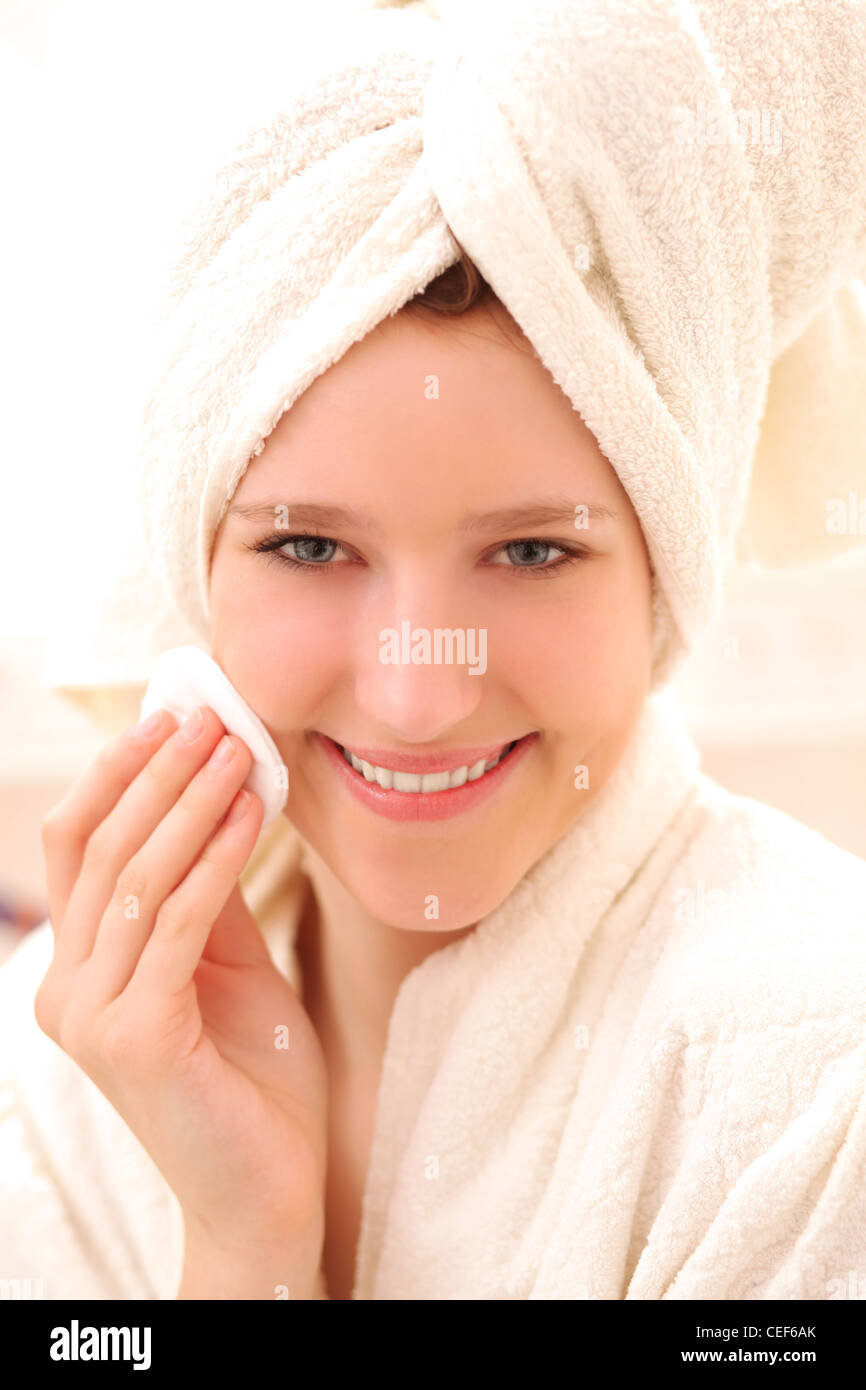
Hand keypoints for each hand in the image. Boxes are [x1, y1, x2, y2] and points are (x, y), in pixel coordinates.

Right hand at [34, 704, 327, 1265]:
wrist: (270, 1189)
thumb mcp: (228, 963)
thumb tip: (219, 794)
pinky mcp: (135, 1040)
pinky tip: (251, 815)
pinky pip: (176, 925)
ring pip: (135, 878)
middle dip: (156, 775)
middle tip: (207, 718)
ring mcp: (92, 1019)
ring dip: (189, 804)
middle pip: (98, 851)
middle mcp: (66, 991)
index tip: (167, 716)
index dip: (114, 774)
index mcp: (77, 969)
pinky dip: (215, 860)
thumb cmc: (252, 1076)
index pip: (75, 847)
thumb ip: (209, 892)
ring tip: (236, 752)